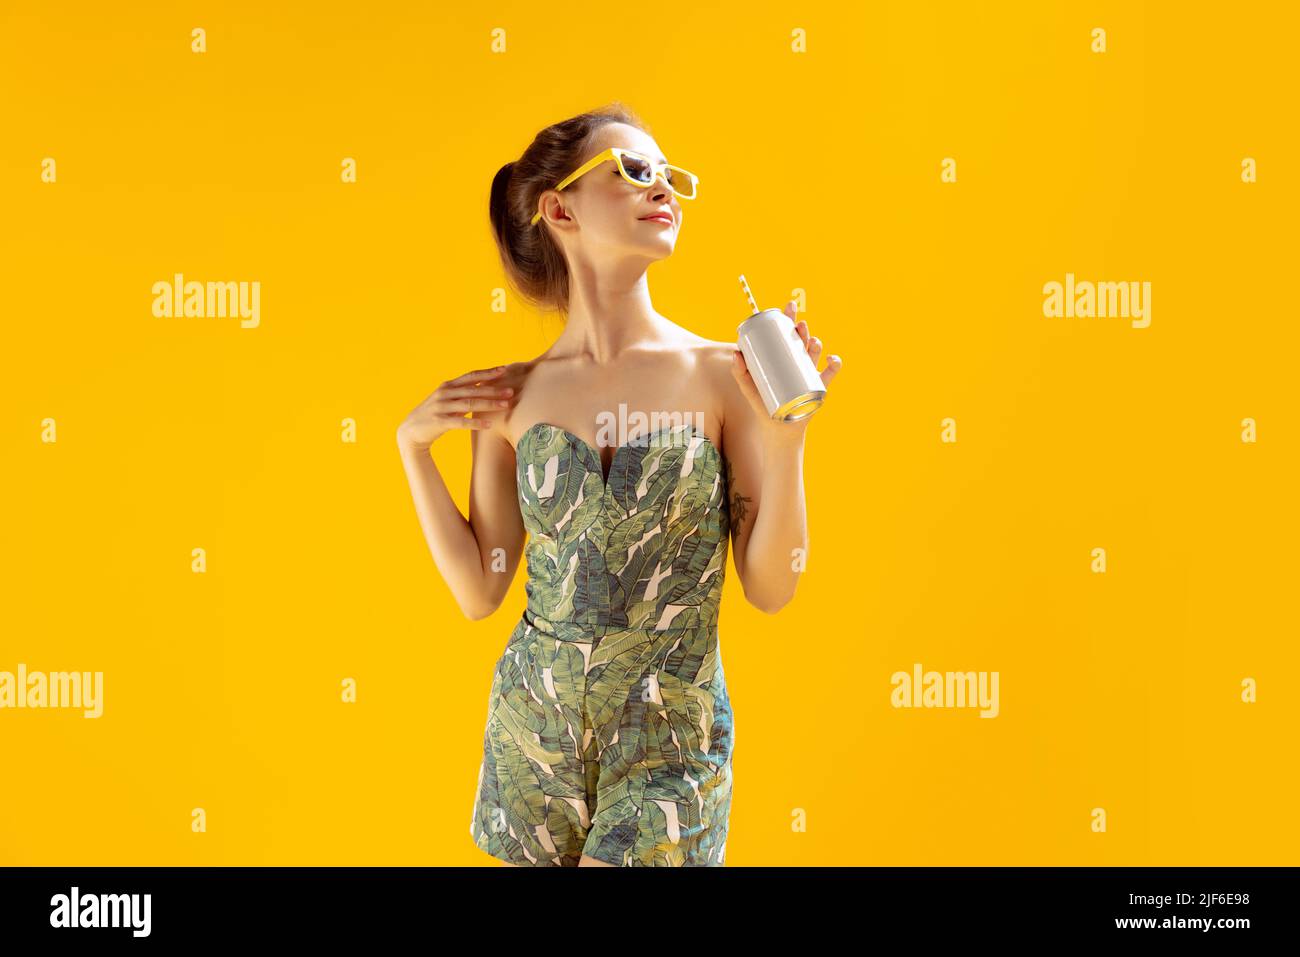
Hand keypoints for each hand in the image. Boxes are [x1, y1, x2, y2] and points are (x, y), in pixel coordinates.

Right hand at [397, 363, 515, 452]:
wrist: (411, 431)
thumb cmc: (435, 414)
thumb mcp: (448, 400)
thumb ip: (463, 394)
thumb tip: (486, 388)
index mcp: (448, 386)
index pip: (471, 376)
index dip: (487, 372)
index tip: (504, 370)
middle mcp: (444, 393)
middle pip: (473, 389)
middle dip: (494, 389)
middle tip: (511, 391)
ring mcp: (441, 407)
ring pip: (469, 404)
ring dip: (489, 404)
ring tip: (505, 406)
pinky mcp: (439, 422)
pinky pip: (460, 422)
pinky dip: (475, 423)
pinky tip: (488, 425)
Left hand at [731, 300, 841, 445]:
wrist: (778, 429)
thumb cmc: (764, 405)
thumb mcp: (750, 389)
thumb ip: (741, 373)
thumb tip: (737, 352)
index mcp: (782, 358)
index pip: (786, 335)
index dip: (789, 320)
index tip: (788, 308)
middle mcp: (798, 363)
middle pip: (802, 341)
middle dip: (802, 329)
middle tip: (799, 323)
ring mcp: (809, 374)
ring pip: (815, 354)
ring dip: (816, 344)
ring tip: (812, 341)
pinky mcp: (818, 388)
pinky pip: (829, 373)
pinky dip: (834, 365)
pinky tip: (831, 360)